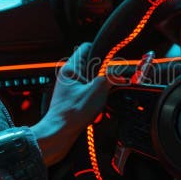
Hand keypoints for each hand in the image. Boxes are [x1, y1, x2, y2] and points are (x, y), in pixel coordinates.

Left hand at [32, 43, 110, 165]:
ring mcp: (69, 87)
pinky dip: (95, 98)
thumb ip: (110, 77)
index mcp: (71, 68)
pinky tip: (98, 107)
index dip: (101, 50)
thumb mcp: (97, 91)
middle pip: (91, 64)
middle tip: (109, 82)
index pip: (86, 47)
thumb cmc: (72, 113)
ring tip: (102, 97)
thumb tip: (122, 72)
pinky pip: (88, 92)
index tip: (111, 59)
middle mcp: (68, 75)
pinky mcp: (71, 99)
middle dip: (102, 73)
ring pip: (90, 80)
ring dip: (100, 88)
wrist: (58, 133)